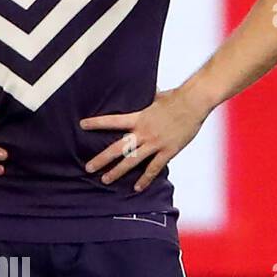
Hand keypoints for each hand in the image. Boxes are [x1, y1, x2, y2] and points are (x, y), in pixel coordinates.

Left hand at [81, 88, 208, 191]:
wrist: (195, 102)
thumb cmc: (176, 97)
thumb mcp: (155, 97)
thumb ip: (145, 99)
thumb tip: (143, 88)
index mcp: (138, 118)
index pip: (112, 121)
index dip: (96, 123)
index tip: (81, 125)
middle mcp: (143, 132)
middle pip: (118, 148)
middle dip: (102, 159)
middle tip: (88, 168)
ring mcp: (155, 143)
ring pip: (132, 161)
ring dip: (117, 171)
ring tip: (105, 180)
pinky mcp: (168, 150)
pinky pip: (154, 168)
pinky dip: (145, 178)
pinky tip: (137, 187)